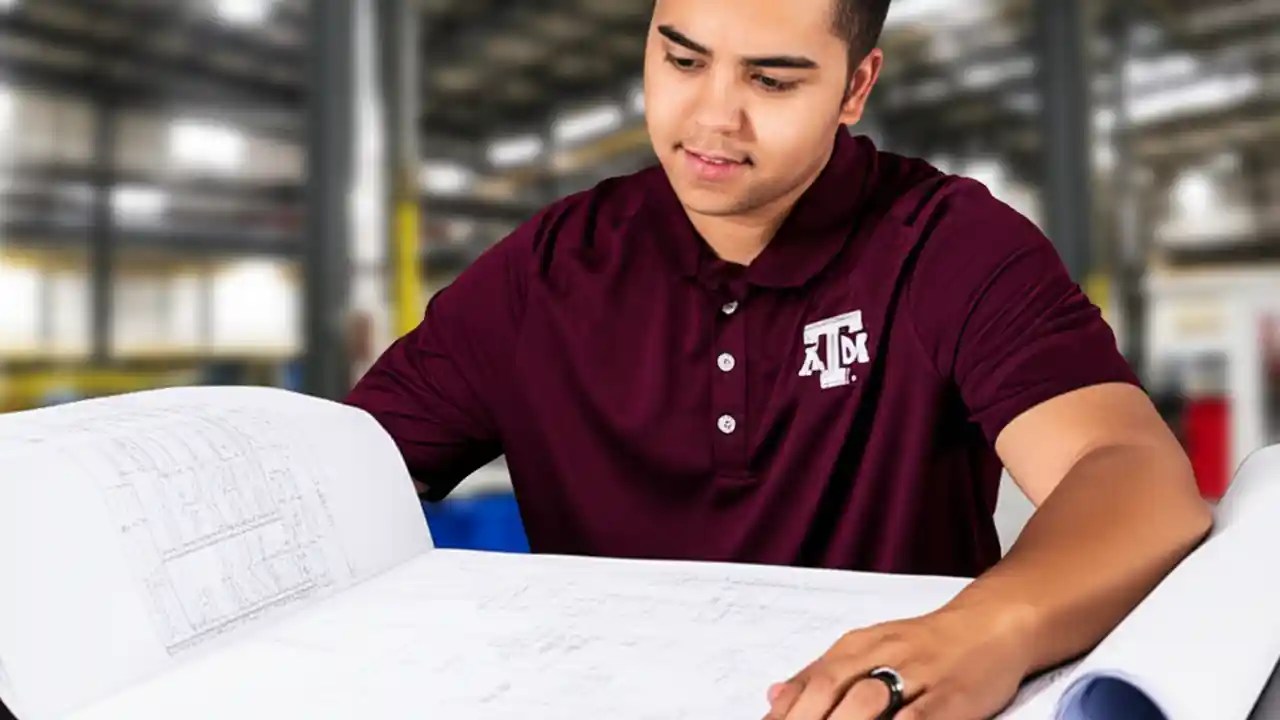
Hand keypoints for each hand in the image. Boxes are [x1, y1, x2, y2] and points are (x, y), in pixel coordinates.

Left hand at [763, 605, 1035, 718]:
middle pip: (833, 689)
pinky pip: (920, 718)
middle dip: (807, 718)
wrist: (991, 626)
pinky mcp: (952, 697)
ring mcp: (918, 675)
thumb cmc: (925, 645)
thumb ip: (823, 673)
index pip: (813, 679)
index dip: (788, 709)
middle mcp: (882, 655)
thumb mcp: (868, 649)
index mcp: (858, 646)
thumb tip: (773, 695)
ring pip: (870, 702)